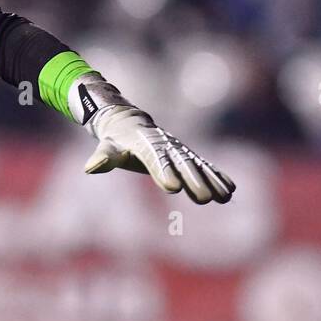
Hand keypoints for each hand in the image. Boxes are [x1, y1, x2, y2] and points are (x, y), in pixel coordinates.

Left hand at [69, 71, 234, 204]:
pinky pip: (204, 165)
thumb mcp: (107, 146)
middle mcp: (166, 145)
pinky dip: (216, 176)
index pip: (155, 159)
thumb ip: (103, 157)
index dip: (163, 172)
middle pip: (181, 164)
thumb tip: (90, 168)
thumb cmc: (116, 140)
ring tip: (224, 196)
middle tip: (204, 198)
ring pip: (197, 165)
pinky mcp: (186, 155)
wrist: (129, 123)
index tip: (172, 188)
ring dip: (211, 180)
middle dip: (193, 180)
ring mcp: (179, 149)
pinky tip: (229, 191)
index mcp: (145, 144)